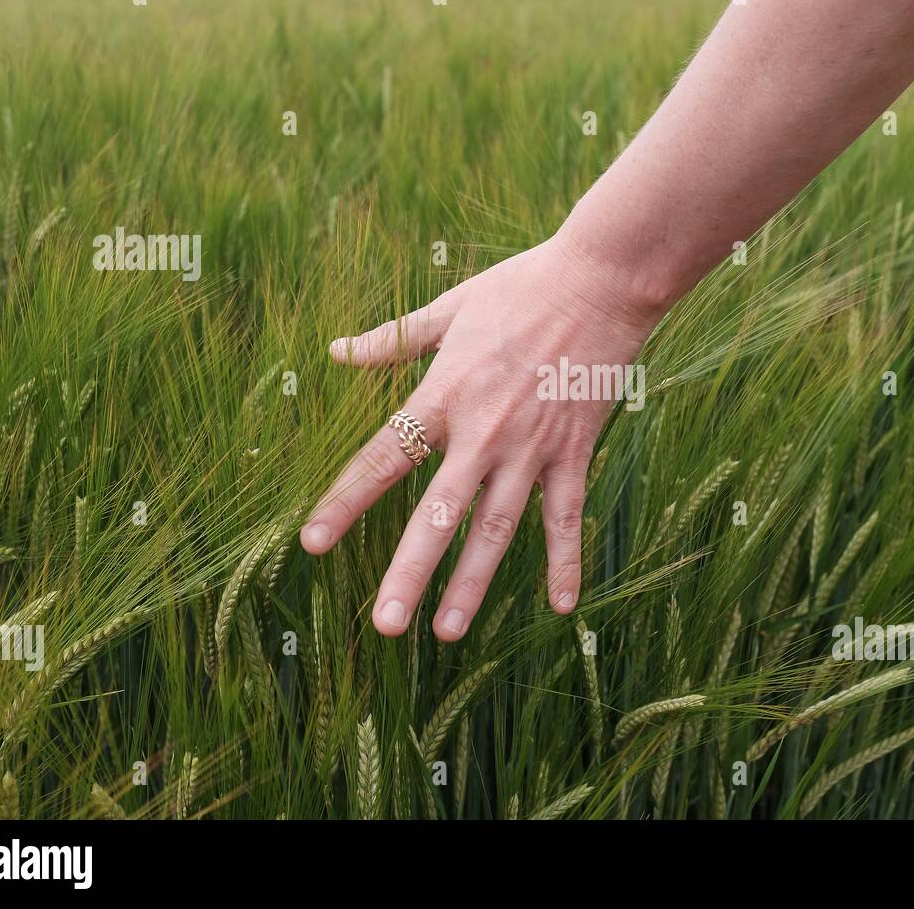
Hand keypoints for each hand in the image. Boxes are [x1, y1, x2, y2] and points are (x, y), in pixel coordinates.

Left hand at [300, 234, 658, 640]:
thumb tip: (337, 351)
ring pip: (498, 527)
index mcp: (444, 394)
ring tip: (447, 631)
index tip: (312, 544)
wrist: (601, 281)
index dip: (346, 502)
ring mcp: (532, 447)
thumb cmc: (521, 286)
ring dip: (473, 581)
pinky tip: (561, 607)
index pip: (384, 457)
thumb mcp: (450, 308)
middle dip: (410, 569)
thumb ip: (393, 340)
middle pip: (439, 511)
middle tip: (385, 624)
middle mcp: (483, 431)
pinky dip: (565, 560)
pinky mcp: (574, 451)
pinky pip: (566, 515)